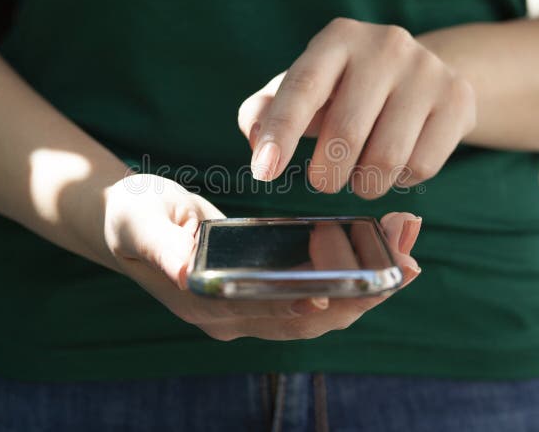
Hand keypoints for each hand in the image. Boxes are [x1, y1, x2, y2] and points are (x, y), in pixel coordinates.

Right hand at [103, 175, 420, 339]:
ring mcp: (255, 304)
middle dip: (364, 295)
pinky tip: (379, 241)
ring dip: (371, 282)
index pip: (269, 317)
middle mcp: (239, 316)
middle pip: (312, 320)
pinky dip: (354, 269)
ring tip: (407, 243)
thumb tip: (187, 274)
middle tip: (409, 260)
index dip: (309, 308)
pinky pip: (320, 287)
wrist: (129, 219)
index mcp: (210, 307)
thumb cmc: (131, 219)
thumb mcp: (139, 227)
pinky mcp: (268, 285)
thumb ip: (163, 250)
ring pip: (326, 308)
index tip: (347, 293)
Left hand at [238, 17, 475, 197]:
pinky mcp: (458, 100)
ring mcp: (427, 71)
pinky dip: (399, 180)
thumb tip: (255, 137)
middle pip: (346, 134)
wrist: (420, 74)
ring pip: (386, 159)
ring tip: (360, 173)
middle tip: (323, 180)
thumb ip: (266, 110)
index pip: (303, 88)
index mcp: (338, 39)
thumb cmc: (345, 89)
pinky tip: (395, 161)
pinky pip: (420, 168)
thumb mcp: (304, 90)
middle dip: (326, 174)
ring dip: (363, 184)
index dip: (280, 133)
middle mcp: (386, 46)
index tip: (264, 172)